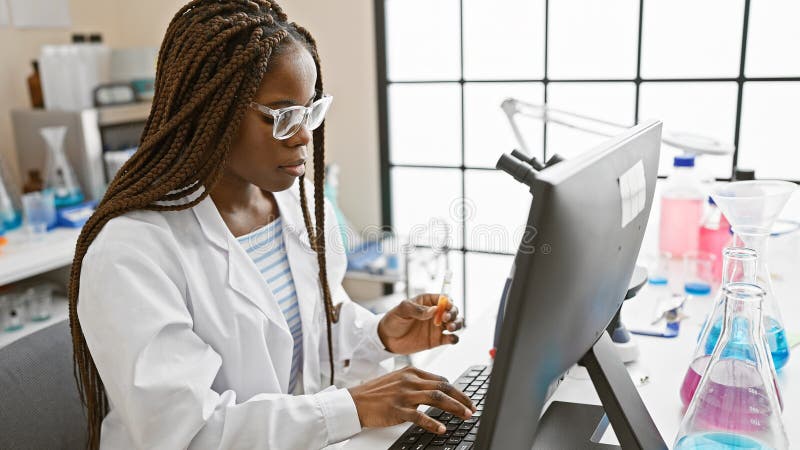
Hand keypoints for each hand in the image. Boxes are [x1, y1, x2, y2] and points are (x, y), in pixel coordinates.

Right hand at [348, 367, 475, 433]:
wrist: (355, 401)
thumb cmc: (376, 393)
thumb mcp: (398, 380)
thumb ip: (416, 382)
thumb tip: (437, 390)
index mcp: (412, 372)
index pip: (441, 379)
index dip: (457, 391)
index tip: (466, 400)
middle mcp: (410, 380)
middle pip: (443, 387)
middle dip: (461, 398)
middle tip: (472, 409)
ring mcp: (404, 394)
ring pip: (436, 398)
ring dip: (454, 408)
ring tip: (465, 416)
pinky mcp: (397, 409)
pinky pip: (419, 416)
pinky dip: (433, 423)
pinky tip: (441, 429)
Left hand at [378, 294, 462, 354]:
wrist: (386, 339)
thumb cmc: (393, 320)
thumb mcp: (402, 310)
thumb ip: (417, 310)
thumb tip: (433, 310)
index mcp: (428, 302)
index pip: (444, 299)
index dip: (448, 302)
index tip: (446, 308)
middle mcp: (435, 313)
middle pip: (452, 311)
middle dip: (453, 313)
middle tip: (446, 318)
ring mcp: (437, 327)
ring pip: (456, 323)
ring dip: (457, 324)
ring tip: (450, 328)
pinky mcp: (437, 340)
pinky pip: (451, 338)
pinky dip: (454, 338)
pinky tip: (451, 338)